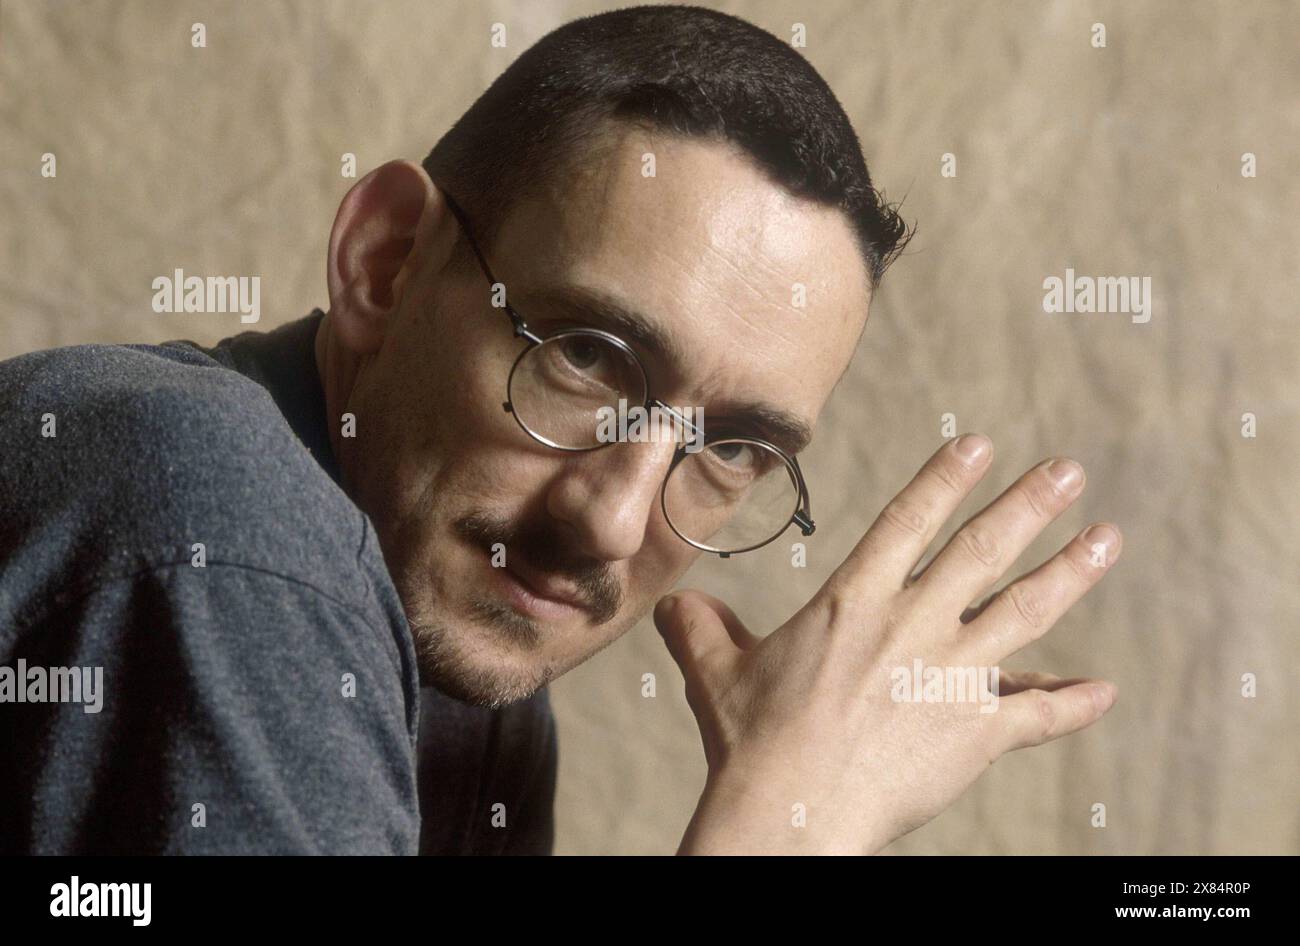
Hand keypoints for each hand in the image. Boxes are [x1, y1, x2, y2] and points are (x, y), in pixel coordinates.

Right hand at [656, 435, 1121, 853]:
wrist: (790, 811)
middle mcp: (912, 627)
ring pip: (1025, 612)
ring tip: (1107, 539)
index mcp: (854, 603)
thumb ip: (702, 627)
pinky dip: (1071, 703)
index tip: (981, 444)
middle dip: (1030, 505)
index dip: (946, 478)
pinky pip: (1037, 715)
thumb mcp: (715, 672)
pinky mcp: (976, 735)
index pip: (909, 521)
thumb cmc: (750, 741)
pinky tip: (1103, 691)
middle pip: (983, 551)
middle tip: (1068, 472)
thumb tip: (675, 603)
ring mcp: (951, 678)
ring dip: (1070, 572)